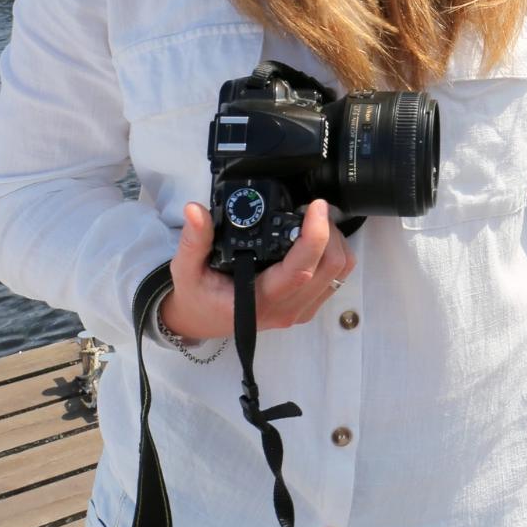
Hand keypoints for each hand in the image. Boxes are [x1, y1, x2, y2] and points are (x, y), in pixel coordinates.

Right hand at [157, 200, 354, 340]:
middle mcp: (285, 309)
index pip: (300, 270)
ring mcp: (299, 310)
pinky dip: (334, 254)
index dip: (315, 236)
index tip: (316, 206)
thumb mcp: (186, 268)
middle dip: (329, 231)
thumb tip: (195, 209)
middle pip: (330, 268)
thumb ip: (194, 240)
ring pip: (340, 272)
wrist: (199, 321)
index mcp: (258, 301)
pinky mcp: (306, 306)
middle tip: (312, 209)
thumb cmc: (195, 295)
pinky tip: (314, 239)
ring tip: (315, 222)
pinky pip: (336, 279)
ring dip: (335, 241)